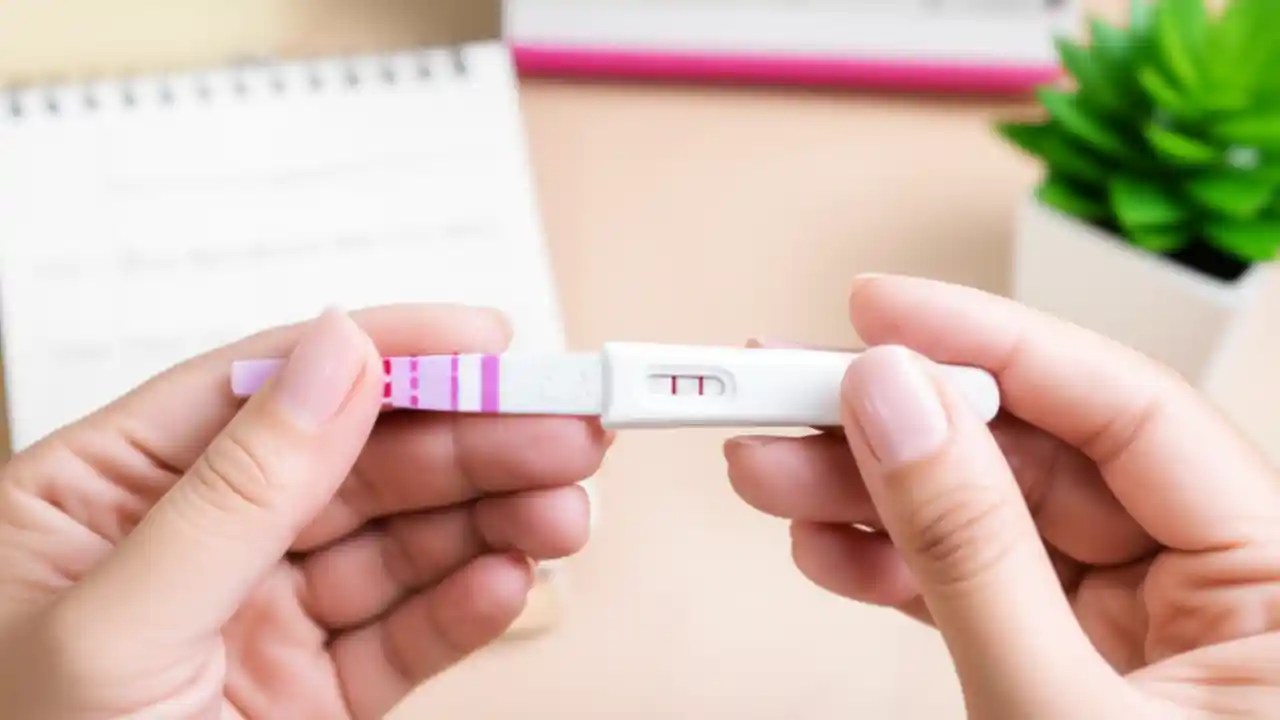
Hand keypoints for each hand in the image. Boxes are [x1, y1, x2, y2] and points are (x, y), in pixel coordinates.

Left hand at [0, 306, 609, 718]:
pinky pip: (403, 636)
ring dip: (492, 519)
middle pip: (356, 461)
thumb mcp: (120, 631)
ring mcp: (257, 622)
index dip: (388, 355)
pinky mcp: (312, 694)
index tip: (486, 342)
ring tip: (563, 509)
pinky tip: (509, 579)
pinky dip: (465, 608)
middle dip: (471, 441)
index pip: (262, 391)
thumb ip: (236, 489)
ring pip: (397, 545)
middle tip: (566, 428)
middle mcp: (191, 548)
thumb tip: (335, 357)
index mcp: (102, 497)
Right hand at [726, 275, 1279, 717]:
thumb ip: (971, 553)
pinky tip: (823, 542)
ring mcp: (1150, 629)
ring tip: (768, 470)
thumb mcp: (1055, 716)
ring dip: (873, 490)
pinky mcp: (1085, 665)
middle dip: (899, 424)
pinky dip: (896, 565)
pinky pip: (982, 584)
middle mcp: (1227, 586)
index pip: (1127, 411)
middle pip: (1041, 456)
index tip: (877, 311)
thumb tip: (897, 403)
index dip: (992, 342)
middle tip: (783, 391)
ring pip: (996, 516)